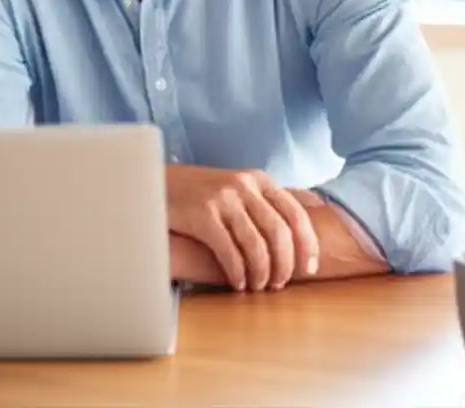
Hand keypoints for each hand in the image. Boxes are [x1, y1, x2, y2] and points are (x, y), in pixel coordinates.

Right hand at [165, 164, 319, 291]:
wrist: (155, 183)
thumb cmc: (199, 193)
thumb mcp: (236, 188)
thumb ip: (263, 202)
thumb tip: (304, 224)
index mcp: (258, 179)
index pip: (295, 213)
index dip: (307, 244)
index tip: (309, 269)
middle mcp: (243, 186)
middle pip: (279, 231)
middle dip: (285, 263)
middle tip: (280, 284)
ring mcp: (222, 199)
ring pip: (256, 244)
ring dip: (261, 272)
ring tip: (258, 286)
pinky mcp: (202, 214)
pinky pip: (229, 251)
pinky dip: (237, 272)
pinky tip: (238, 283)